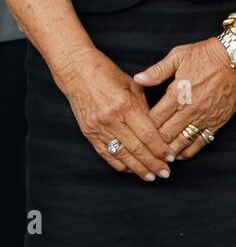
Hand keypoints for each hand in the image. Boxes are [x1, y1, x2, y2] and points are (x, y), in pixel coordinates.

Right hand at [52, 47, 172, 179]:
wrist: (76, 70)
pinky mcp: (88, 131)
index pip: (148, 134)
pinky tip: (129, 169)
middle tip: (165, 173)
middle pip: (136, 148)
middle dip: (153, 164)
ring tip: (150, 176)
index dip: (161, 149)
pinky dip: (118, 163)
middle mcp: (111, 118)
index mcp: (125, 105)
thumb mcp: (133, 86)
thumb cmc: (107, 74)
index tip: (170, 158)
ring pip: (121, 155)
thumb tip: (159, 131)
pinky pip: (105, 153)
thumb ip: (146, 109)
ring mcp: (97, 126)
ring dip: (137, 168)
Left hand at [135, 39, 235, 158]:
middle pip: (166, 133)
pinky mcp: (217, 122)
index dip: (142, 128)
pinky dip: (190, 150)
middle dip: (152, 144)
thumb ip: (156, 71)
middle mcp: (190, 109)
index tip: (131, 135)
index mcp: (177, 93)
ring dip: (169, 151)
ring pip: (183, 140)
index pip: (155, 117)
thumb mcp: (177, 57)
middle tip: (140, 152)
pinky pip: (202, 141)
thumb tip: (137, 79)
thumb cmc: (204, 56)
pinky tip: (180, 155)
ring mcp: (205, 117)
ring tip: (156, 158)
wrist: (235, 60)